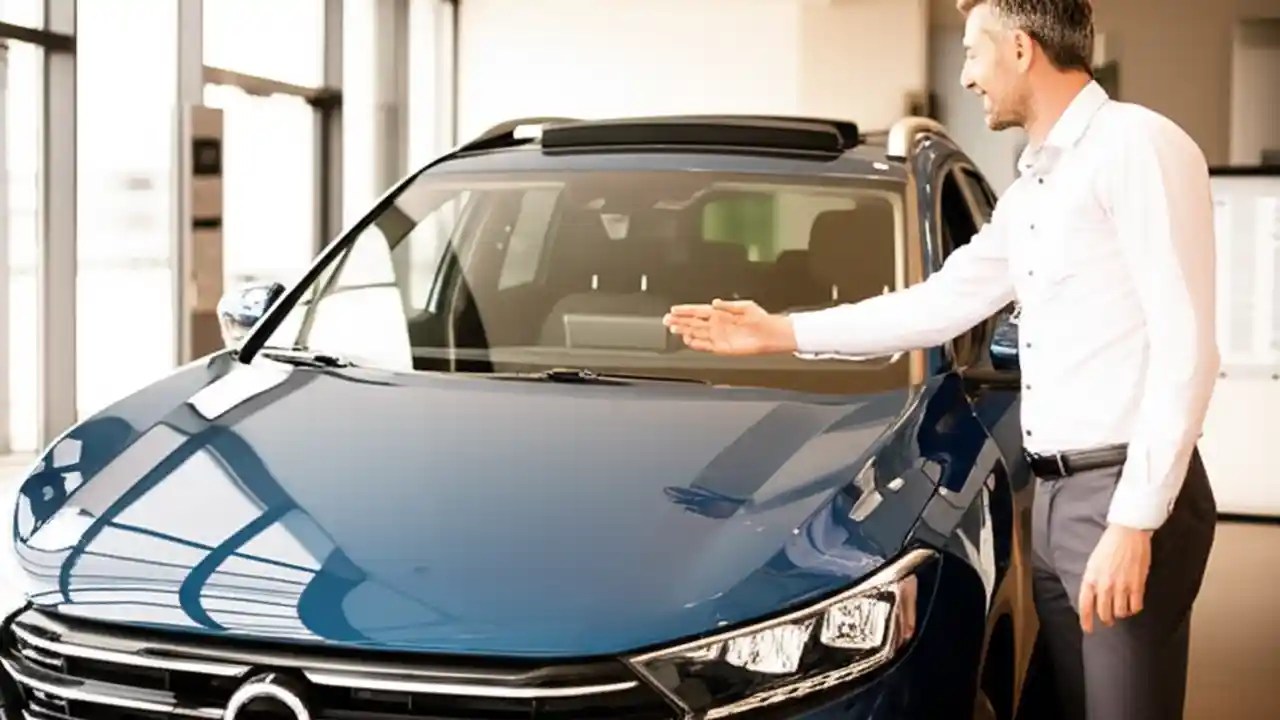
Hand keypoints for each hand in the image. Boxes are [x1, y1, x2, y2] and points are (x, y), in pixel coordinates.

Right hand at [662, 299, 795, 355]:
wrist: (770, 334)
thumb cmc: (761, 319)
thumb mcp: (745, 306)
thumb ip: (728, 305)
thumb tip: (715, 302)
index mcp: (721, 313)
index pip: (698, 310)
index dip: (686, 310)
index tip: (674, 309)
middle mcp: (718, 324)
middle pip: (694, 322)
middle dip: (680, 320)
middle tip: (667, 319)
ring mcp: (718, 336)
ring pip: (696, 333)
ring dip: (684, 331)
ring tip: (673, 328)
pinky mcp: (722, 347)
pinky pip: (705, 346)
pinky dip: (695, 343)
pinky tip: (687, 341)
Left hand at [1078, 524, 1152, 632]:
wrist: (1128, 533)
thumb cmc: (1109, 545)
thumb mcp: (1093, 563)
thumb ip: (1092, 581)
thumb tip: (1093, 598)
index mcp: (1090, 578)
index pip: (1085, 606)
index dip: (1086, 621)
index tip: (1088, 629)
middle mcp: (1104, 585)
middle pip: (1104, 613)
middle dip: (1106, 620)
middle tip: (1108, 620)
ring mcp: (1121, 586)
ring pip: (1120, 613)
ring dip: (1120, 614)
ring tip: (1121, 610)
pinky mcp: (1137, 585)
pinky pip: (1135, 607)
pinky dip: (1134, 609)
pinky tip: (1133, 605)